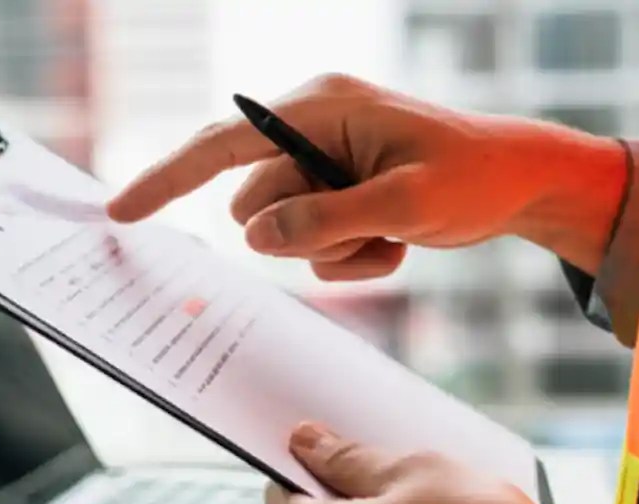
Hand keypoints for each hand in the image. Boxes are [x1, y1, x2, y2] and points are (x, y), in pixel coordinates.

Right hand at [108, 74, 626, 279]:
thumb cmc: (472, 177)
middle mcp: (312, 131)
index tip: (120, 211)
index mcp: (319, 108)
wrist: (519, 184)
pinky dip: (355, 259)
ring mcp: (325, 167)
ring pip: (285, 237)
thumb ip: (324, 220)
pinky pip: (316, 250)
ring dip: (337, 250)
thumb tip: (254, 236)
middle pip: (254, 205)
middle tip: (368, 227)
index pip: (221, 145)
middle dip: (304, 231)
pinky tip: (398, 241)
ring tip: (392, 232)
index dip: (166, 179)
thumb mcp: (402, 203)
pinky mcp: (339, 197)